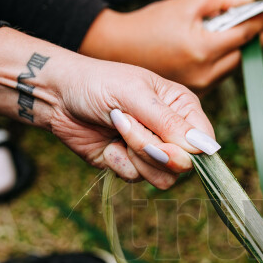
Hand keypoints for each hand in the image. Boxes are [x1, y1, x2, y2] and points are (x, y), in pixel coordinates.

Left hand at [0, 27, 218, 188]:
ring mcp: (152, 151)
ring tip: (117, 130)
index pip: (204, 141)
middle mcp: (172, 132)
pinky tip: (107, 143)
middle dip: (154, 150)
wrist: (58, 96)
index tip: (166, 142)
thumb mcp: (135, 95)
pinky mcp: (130, 165)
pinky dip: (119, 162)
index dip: (190, 149)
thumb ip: (169, 122)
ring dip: (136, 157)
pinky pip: (137, 179)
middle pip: (184, 164)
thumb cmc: (98, 83)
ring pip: (163, 177)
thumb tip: (204, 147)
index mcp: (182, 108)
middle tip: (127, 129)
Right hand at [80, 0, 262, 92]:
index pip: (246, 34)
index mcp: (203, 49)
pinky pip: (222, 71)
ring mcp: (201, 85)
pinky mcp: (197, 90)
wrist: (118, 49)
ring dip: (246, 45)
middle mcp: (205, 73)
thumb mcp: (186, 4)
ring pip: (235, 64)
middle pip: (245, 52)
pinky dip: (230, 55)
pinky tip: (235, 41)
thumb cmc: (150, 23)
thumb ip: (222, 2)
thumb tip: (251, 4)